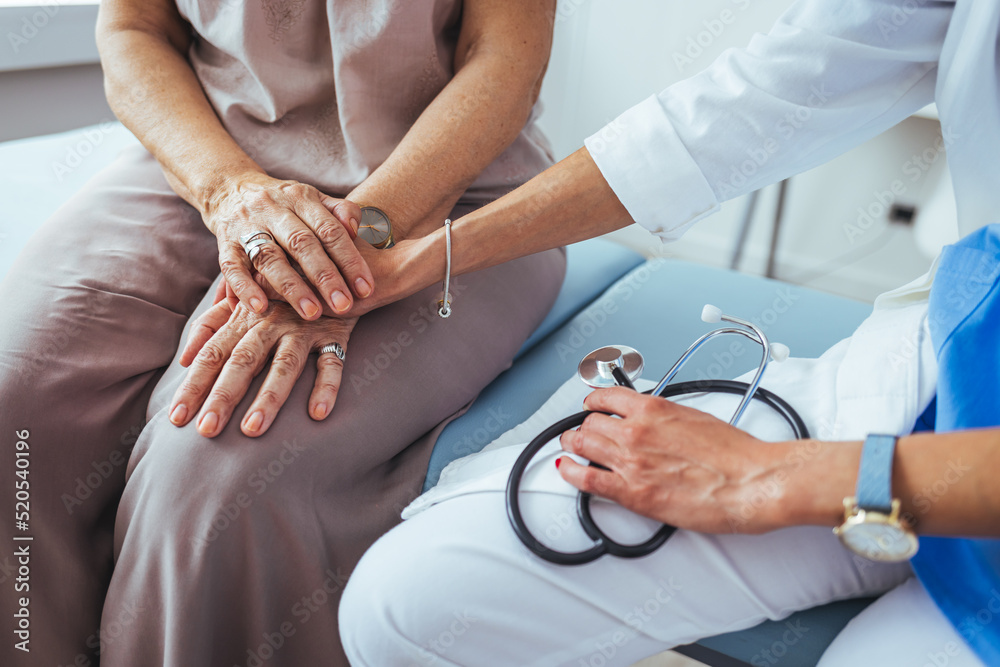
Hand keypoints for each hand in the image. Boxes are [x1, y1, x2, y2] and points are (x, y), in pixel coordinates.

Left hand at [168, 299, 356, 437]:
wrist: (337, 258)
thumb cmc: (288, 283)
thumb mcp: (248, 297)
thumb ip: (213, 324)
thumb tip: (183, 359)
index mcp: (246, 316)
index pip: (212, 354)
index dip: (194, 384)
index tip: (177, 417)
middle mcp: (271, 321)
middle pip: (242, 361)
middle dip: (222, 395)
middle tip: (206, 429)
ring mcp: (304, 326)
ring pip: (284, 364)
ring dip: (268, 397)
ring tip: (253, 429)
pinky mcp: (336, 330)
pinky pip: (332, 361)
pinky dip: (326, 386)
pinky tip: (318, 413)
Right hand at [205, 173, 374, 319]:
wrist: (230, 187)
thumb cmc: (285, 204)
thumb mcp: (314, 199)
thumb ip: (340, 212)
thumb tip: (356, 230)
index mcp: (301, 198)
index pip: (330, 230)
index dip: (350, 260)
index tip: (366, 289)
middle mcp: (273, 209)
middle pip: (302, 244)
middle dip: (325, 277)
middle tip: (343, 305)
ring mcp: (246, 225)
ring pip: (269, 257)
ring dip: (292, 288)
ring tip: (312, 313)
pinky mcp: (224, 243)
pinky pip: (232, 267)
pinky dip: (245, 288)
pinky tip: (261, 308)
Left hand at [556, 388, 793, 534]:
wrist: (750, 482)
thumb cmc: (736, 454)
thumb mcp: (696, 417)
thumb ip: (667, 419)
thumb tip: (656, 423)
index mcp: (653, 409)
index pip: (606, 397)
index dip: (594, 403)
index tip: (592, 406)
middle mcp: (636, 431)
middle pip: (590, 424)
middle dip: (584, 427)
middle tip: (581, 432)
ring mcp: (630, 462)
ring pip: (583, 447)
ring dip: (574, 446)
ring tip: (571, 448)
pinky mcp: (632, 493)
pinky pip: (587, 481)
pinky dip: (571, 474)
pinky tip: (567, 471)